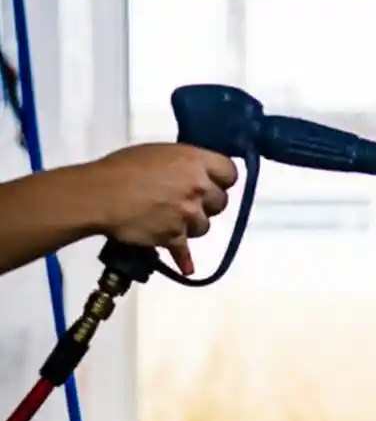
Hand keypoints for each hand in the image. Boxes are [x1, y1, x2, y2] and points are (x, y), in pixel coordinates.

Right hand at [81, 143, 238, 274]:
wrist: (100, 195)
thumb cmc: (121, 168)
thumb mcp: (158, 153)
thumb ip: (185, 164)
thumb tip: (195, 173)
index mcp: (195, 161)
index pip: (230, 172)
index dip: (223, 179)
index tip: (215, 182)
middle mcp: (198, 187)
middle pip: (221, 202)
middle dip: (207, 204)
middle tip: (187, 202)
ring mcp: (188, 214)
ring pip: (204, 226)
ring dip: (191, 226)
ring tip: (169, 220)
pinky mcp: (175, 237)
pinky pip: (185, 252)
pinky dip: (183, 259)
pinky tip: (186, 267)